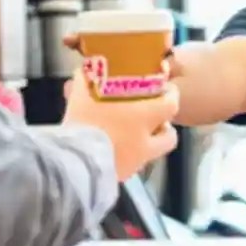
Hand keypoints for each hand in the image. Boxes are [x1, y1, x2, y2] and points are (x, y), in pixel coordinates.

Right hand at [62, 78, 178, 181]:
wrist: (73, 160)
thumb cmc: (85, 120)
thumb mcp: (84, 91)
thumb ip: (89, 78)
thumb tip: (89, 68)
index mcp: (145, 116)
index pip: (172, 104)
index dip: (171, 96)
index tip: (165, 90)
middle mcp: (146, 141)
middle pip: (170, 136)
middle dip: (164, 127)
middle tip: (153, 118)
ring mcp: (136, 163)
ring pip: (153, 154)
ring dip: (149, 144)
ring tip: (135, 136)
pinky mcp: (122, 177)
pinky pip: (132, 167)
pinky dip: (129, 159)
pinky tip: (114, 151)